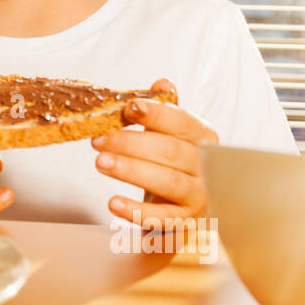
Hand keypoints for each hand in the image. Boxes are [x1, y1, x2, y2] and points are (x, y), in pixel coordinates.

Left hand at [90, 79, 216, 229]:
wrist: (183, 208)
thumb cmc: (172, 165)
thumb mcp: (170, 136)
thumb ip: (166, 111)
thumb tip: (163, 83)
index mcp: (204, 139)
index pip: (182, 123)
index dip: (156, 114)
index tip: (129, 108)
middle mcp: (206, 167)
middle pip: (170, 152)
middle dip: (131, 143)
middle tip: (98, 139)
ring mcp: (199, 196)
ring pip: (167, 182)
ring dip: (131, 171)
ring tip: (100, 162)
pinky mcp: (186, 222)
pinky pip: (161, 218)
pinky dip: (136, 211)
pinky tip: (113, 203)